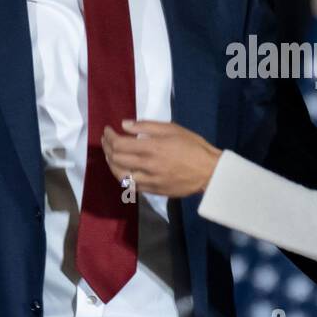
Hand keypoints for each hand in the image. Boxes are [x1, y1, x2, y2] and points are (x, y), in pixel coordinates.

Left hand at [101, 120, 222, 198]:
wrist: (209, 172)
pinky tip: (123, 170)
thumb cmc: (193, 146)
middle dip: (107, 148)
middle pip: (116, 159)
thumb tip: (124, 125)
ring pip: (120, 176)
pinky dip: (123, 177)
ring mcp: (150, 181)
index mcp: (152, 148)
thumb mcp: (172, 129)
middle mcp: (147, 166)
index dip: (109, 137)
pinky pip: (131, 186)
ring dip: (111, 165)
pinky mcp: (154, 191)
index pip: (119, 144)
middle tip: (107, 141)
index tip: (108, 130)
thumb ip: (146, 126)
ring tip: (110, 156)